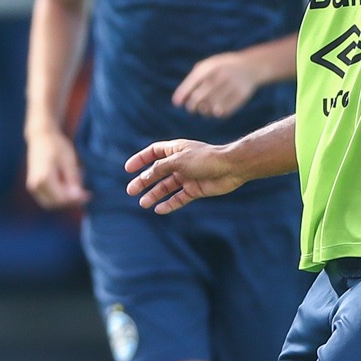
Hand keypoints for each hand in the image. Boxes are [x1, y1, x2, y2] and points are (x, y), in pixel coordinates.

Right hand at [24, 127, 87, 210]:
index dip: (76, 199)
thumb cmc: (56, 145)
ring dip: (64, 201)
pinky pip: (46, 198)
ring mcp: (32, 186)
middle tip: (85, 195)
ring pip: (50, 203)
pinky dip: (58, 197)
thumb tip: (77, 196)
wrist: (41, 137)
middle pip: (55, 203)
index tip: (89, 195)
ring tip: (77, 190)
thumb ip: (73, 179)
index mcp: (44, 178)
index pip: (61, 198)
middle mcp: (35, 185)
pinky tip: (67, 188)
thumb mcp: (69, 161)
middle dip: (71, 202)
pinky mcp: (33, 185)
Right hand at [124, 139, 241, 213]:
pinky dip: (169, 204)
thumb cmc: (205, 159)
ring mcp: (187, 177)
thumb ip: (159, 169)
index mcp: (176, 150)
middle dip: (143, 181)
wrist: (232, 167)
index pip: (153, 152)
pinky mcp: (195, 190)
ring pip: (166, 187)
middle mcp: (180, 163)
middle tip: (131, 191)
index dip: (140, 160)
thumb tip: (144, 177)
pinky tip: (159, 210)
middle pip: (157, 172)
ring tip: (143, 203)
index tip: (128, 169)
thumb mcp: (177, 161)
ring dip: (154, 194)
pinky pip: (179, 198)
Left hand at [173, 51, 268, 118]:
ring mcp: (233, 85)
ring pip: (212, 106)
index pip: (193, 82)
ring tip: (204, 109)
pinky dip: (218, 113)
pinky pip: (225, 110)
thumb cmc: (222, 68)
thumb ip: (193, 80)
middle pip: (200, 97)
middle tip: (192, 108)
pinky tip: (216, 110)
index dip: (183, 94)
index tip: (177, 103)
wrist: (251, 66)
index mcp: (211, 67)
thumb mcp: (208, 66)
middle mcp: (222, 75)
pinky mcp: (242, 95)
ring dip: (205, 111)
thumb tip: (177, 102)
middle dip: (192, 105)